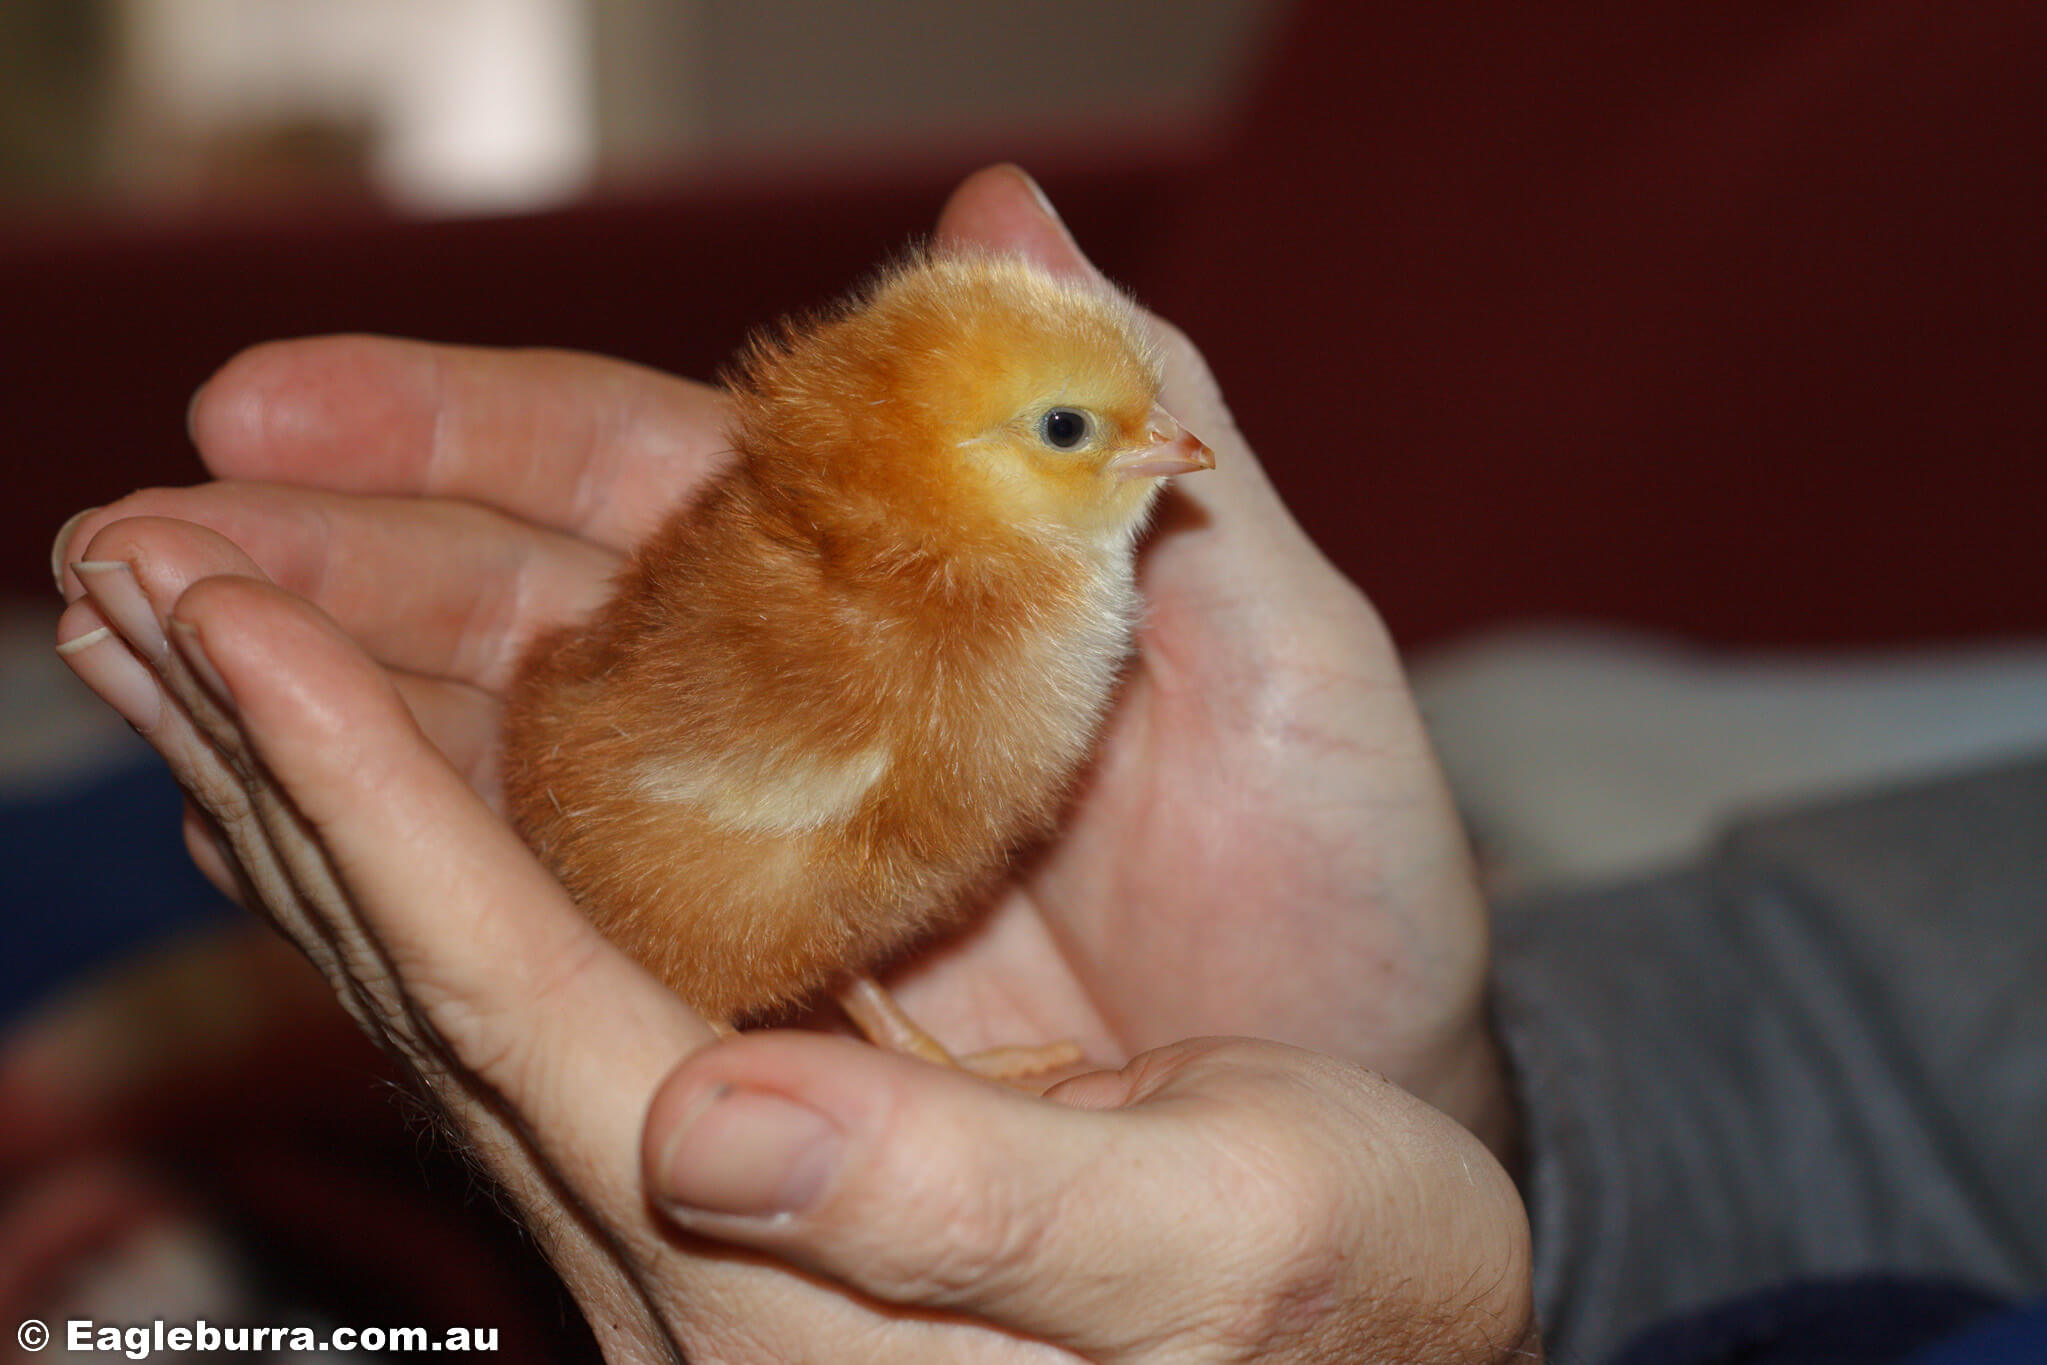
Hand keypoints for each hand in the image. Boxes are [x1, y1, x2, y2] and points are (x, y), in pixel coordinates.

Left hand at [48, 541, 1542, 1359]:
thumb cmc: (1337, 1305)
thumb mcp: (1199, 1251)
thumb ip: (956, 1209)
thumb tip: (703, 1128)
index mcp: (784, 1254)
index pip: (510, 993)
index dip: (365, 798)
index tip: (229, 612)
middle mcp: (696, 1229)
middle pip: (427, 970)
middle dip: (271, 761)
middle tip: (120, 572)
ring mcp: (707, 1199)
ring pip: (459, 967)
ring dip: (317, 793)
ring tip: (191, 644)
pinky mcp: (756, 1161)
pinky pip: (544, 979)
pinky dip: (437, 852)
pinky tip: (373, 789)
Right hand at [52, 166, 1504, 1154]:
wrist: (1398, 1113)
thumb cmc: (1356, 880)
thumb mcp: (1283, 640)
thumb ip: (1150, 434)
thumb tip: (1013, 212)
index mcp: (899, 591)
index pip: (638, 484)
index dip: (449, 440)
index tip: (262, 415)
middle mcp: (799, 713)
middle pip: (520, 617)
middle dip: (320, 576)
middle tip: (120, 557)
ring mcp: (765, 867)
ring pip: (504, 771)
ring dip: (320, 720)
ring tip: (139, 675)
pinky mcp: (765, 1019)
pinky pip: (567, 941)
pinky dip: (420, 887)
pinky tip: (280, 848)